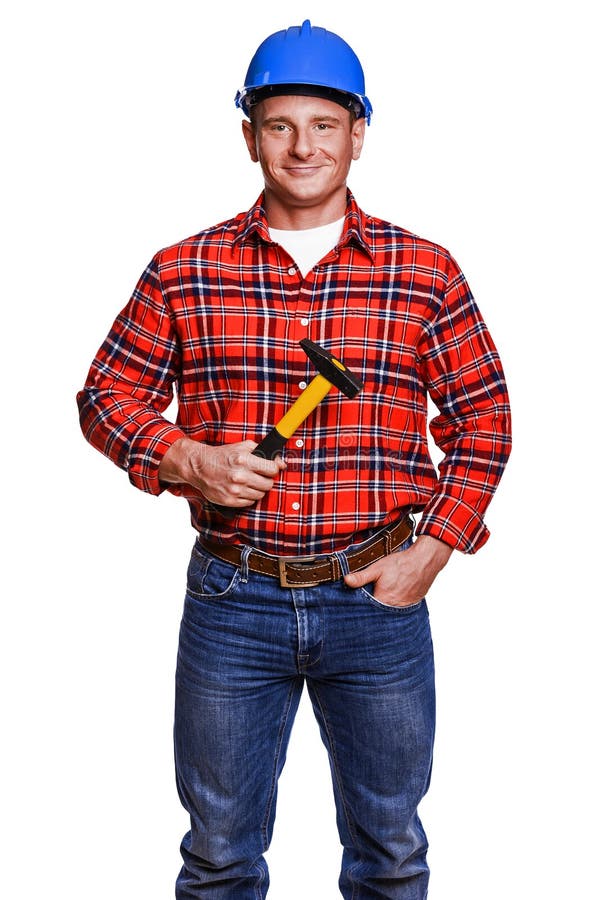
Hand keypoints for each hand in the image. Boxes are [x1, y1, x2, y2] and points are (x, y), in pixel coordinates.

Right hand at [158, 437, 286, 506]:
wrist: (199, 466)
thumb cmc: (223, 455)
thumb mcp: (243, 447)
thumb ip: (264, 452)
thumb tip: (282, 463)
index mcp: (244, 460)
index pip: (272, 469)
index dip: (273, 469)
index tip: (269, 469)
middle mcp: (240, 476)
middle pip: (268, 484)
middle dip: (266, 480)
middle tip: (259, 476)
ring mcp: (234, 490)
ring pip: (260, 495)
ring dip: (257, 489)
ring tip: (249, 482)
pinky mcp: (230, 501)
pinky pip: (249, 503)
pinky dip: (248, 497)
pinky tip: (241, 489)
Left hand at [344, 535, 452, 606]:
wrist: (424, 561)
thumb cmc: (401, 564)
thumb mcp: (378, 568)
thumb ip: (361, 577)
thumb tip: (346, 581)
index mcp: (383, 600)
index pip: (367, 610)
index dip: (361, 608)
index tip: (355, 606)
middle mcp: (394, 608)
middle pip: (378, 614)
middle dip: (372, 610)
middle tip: (368, 602)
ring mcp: (404, 608)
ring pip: (389, 613)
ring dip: (383, 610)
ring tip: (380, 601)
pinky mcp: (411, 605)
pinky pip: (399, 611)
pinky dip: (394, 607)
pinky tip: (391, 599)